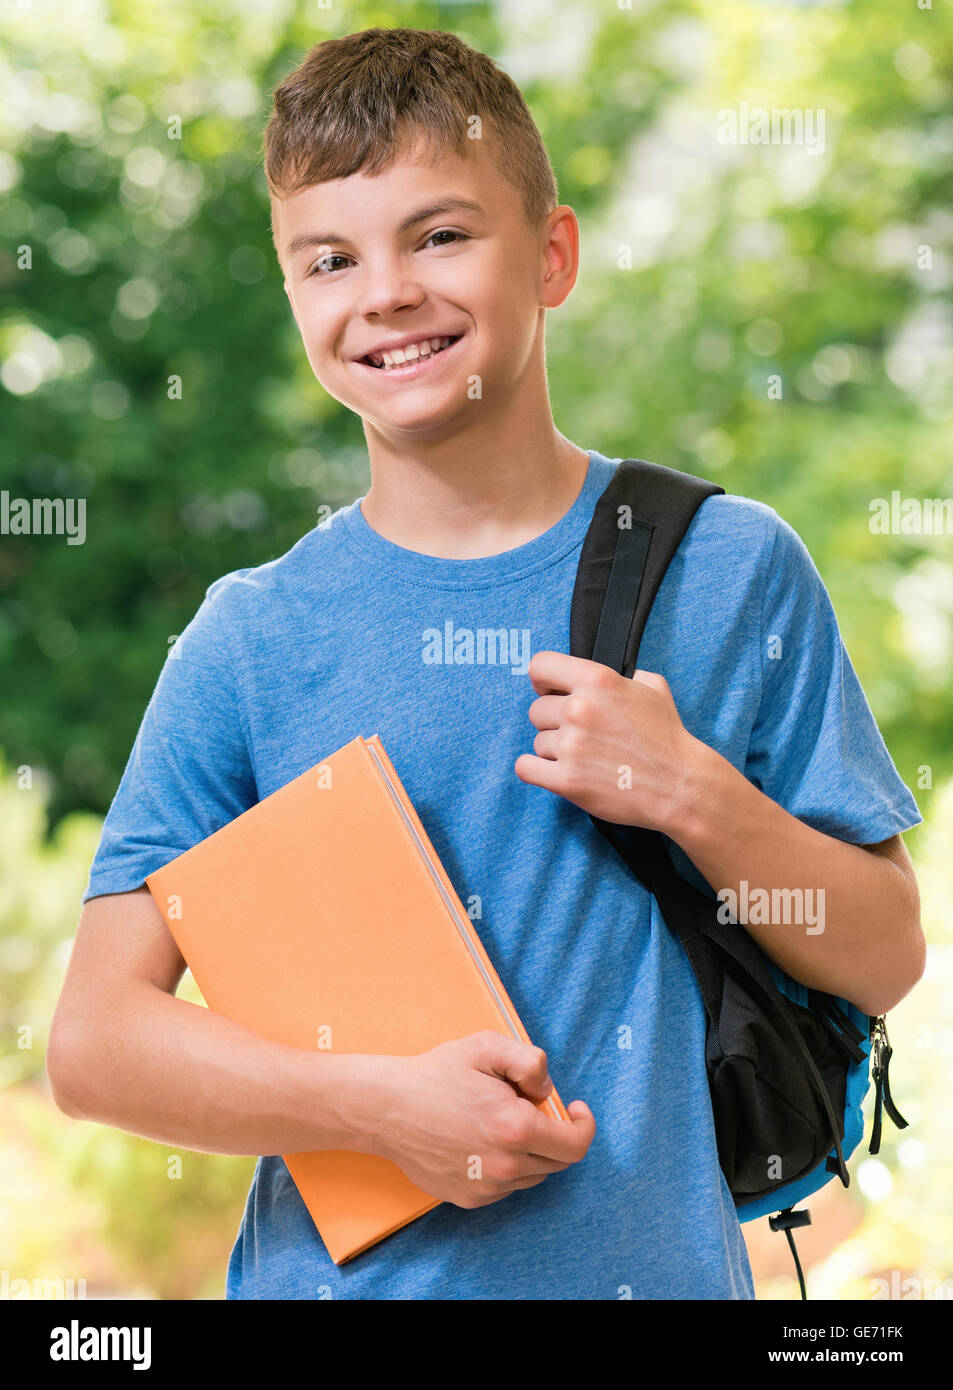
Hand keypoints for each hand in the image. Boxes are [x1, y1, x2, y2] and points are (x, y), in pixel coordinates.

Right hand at [376, 1031, 594, 1208]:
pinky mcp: (468, 1198)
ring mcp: (486, 1187)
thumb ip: (531, 1062)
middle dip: (554, 1134)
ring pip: (531, 1175)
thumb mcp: (487, 1047)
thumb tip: (548, 1092)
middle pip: (556, 1162)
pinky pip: (504, 1186)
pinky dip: (504, 1165)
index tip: (574, 1110)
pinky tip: (480, 1140)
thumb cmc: (437, 1074)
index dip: (583, 1126)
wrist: (386, 1109)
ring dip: (529, 1152)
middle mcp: (506, 1166)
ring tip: (499, 1122)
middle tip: (529, 1108)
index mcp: (517, 1129)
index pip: (575, 1146)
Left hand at [514, 650, 700, 832]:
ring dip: (555, 750)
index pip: (539, 666)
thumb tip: (605, 676)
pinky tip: (555, 771)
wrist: (680, 785)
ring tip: (585, 758)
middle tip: (582, 735)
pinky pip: (525, 768)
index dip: (544, 681)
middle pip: (536, 710)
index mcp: (598, 680)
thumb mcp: (652, 687)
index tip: (553, 693)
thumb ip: (622, 674)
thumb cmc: (667, 737)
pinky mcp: (567, 780)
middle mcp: (580, 709)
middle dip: (554, 722)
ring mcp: (572, 746)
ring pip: (537, 742)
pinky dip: (537, 770)